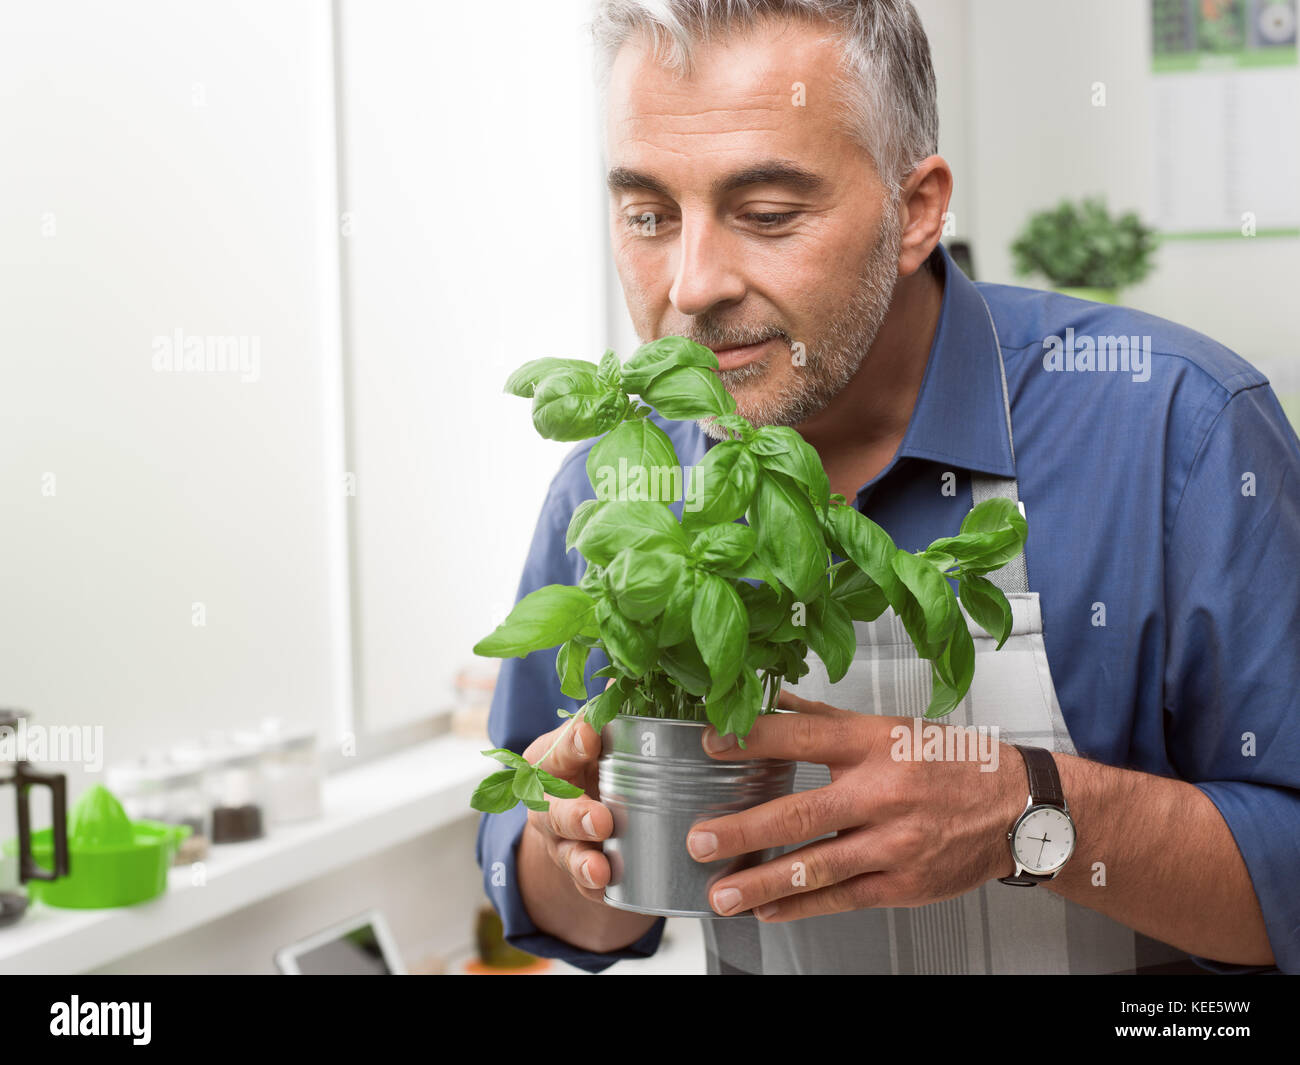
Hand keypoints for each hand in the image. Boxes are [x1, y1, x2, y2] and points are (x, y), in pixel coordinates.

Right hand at [519, 709, 614, 903]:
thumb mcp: (594, 736)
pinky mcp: (580, 872)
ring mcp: (561, 841)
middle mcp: (548, 801)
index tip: (589, 734)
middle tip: (600, 819)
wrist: (579, 812)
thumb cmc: (592, 762)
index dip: (572, 742)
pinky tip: (612, 893)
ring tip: (600, 870)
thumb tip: (628, 668)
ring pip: (567, 852)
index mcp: (551, 760)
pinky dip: (598, 891)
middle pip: (553, 810)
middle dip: (574, 816)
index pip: (557, 748)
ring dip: (582, 862)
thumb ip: (609, 709)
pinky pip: (586, 886)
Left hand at [685, 690, 1022, 920]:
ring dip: (762, 883)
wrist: (1019, 810)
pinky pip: (843, 898)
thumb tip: (770, 698)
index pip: (803, 735)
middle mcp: (883, 793)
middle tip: (700, 839)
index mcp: (876, 743)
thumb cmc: (951, 763)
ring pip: (818, 867)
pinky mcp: (904, 884)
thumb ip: (825, 718)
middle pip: (802, 812)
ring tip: (722, 893)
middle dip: (743, 829)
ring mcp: (894, 844)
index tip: (710, 743)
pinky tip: (768, 909)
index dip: (752, 739)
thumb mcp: (890, 727)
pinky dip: (801, 906)